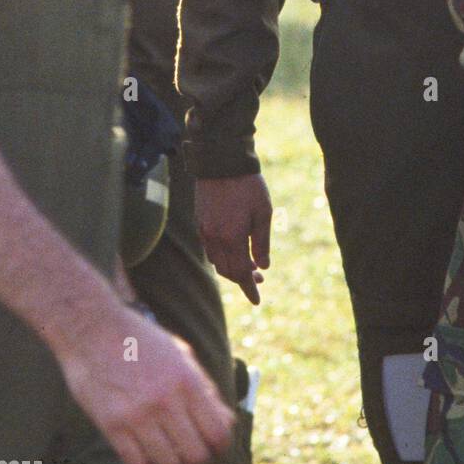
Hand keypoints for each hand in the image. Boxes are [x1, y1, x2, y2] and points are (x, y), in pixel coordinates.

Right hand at [58, 307, 233, 463]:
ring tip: (165, 445)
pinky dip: (144, 460)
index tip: (214, 445)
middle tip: (189, 448)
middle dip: (197, 456)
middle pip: (195, 455)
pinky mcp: (111, 426)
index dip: (220, 445)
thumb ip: (205, 388)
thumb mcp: (181, 354)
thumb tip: (226, 421)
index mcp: (187, 380)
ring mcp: (137, 415)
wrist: (93, 329)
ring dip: (170, 460)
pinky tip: (142, 445)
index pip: (217, 432)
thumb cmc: (141, 340)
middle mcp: (165, 400)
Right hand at [194, 173, 271, 303]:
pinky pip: (210, 249)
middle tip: (259, 278)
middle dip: (243, 278)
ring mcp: (205, 231)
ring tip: (250, 263)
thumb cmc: (248, 186)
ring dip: (232, 267)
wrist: (221, 162)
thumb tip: (263, 267)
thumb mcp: (263, 213)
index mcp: (232, 238)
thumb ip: (262, 243)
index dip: (249, 289)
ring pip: (217, 261)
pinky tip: (234, 249)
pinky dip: (223, 255)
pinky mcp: (200, 222)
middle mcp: (215, 239)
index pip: (240, 273)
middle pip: (227, 271)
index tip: (257, 301)